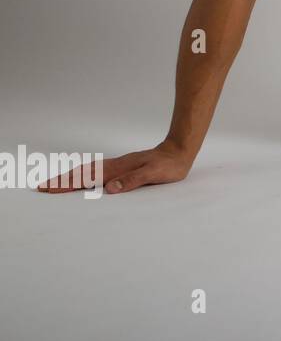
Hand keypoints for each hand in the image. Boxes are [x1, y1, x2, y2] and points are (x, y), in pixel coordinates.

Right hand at [34, 141, 194, 194]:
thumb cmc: (169, 165)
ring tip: (54, 184)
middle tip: (41, 188)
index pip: (87, 178)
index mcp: (118, 170)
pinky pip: (97, 171)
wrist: (179, 151)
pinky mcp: (123, 166)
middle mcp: (114, 166)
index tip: (47, 188)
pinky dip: (84, 175)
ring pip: (87, 171)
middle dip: (61, 181)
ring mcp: (118, 165)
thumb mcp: (154, 174)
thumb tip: (109, 189)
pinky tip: (82, 178)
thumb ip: (133, 181)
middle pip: (82, 173)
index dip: (67, 184)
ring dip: (70, 178)